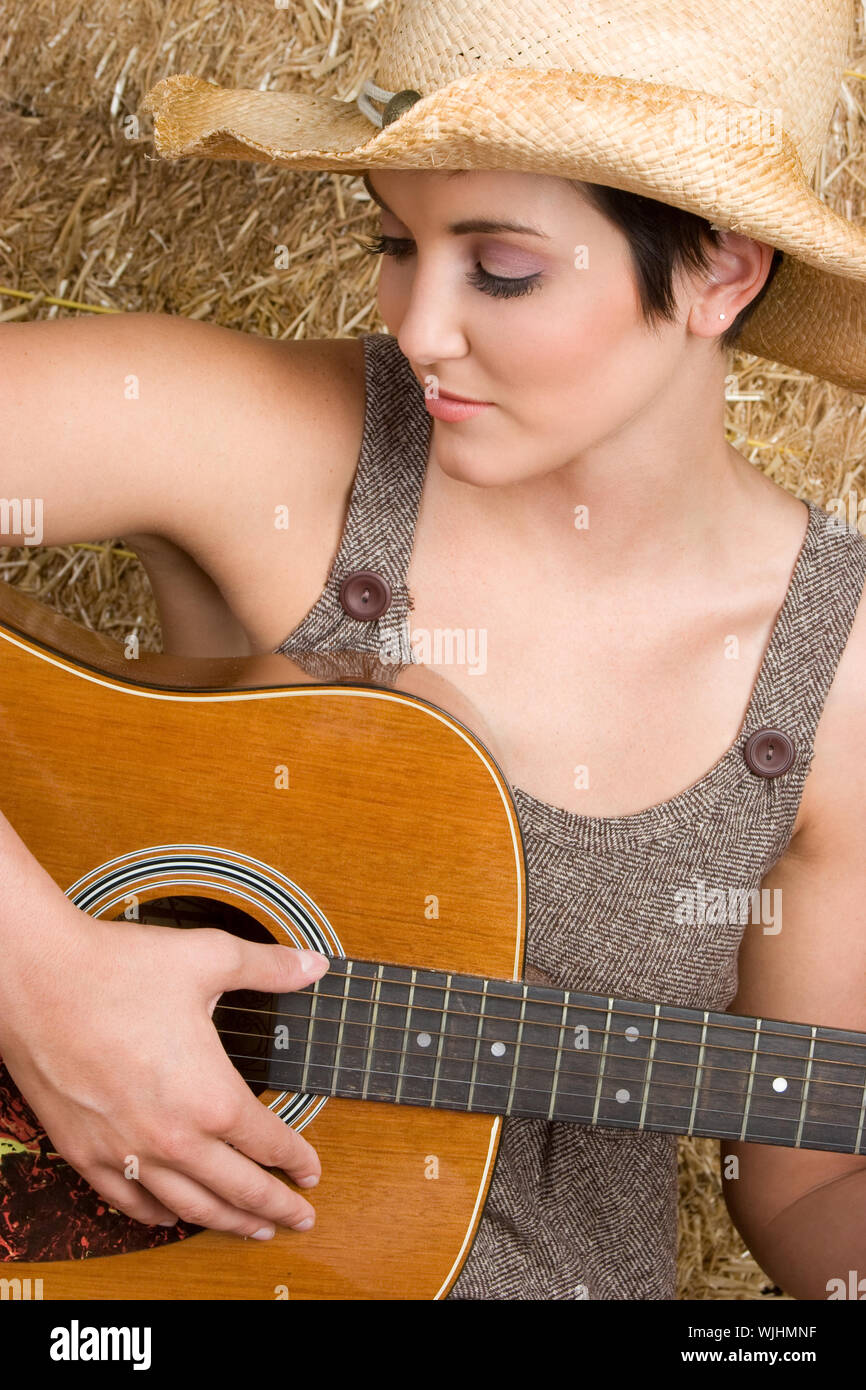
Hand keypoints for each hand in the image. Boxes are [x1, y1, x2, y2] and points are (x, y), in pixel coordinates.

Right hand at [0, 900, 329, 1239]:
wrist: (38, 980)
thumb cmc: (118, 969)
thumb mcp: (210, 957)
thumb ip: (269, 967)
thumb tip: (315, 965)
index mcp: (212, 1096)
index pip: (269, 1142)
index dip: (298, 1160)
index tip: (312, 1171)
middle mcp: (173, 1137)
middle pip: (238, 1188)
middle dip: (275, 1207)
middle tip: (299, 1218)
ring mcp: (126, 1151)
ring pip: (188, 1206)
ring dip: (226, 1222)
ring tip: (251, 1230)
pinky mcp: (85, 1152)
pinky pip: (128, 1201)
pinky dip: (156, 1216)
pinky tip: (170, 1218)